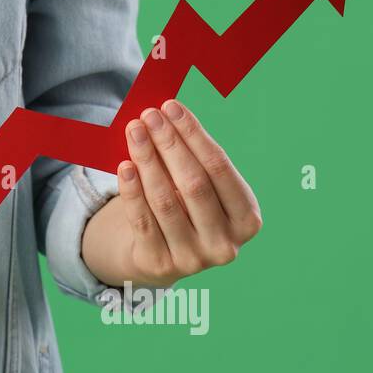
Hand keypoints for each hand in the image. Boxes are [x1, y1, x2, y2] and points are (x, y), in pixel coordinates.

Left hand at [82, 99, 261, 287]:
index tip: (171, 107)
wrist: (164, 255)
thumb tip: (164, 117)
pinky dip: (132, 190)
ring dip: (147, 160)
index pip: (219, 168)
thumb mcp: (201, 189)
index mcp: (247, 219)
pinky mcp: (160, 264)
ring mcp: (194, 259)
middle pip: (194, 183)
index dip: (194, 135)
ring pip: (166, 201)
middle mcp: (226, 243)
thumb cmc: (188, 209)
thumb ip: (191, 159)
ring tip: (134, 132)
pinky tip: (125, 166)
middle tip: (149, 115)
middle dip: (169, 144)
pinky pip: (142, 221)